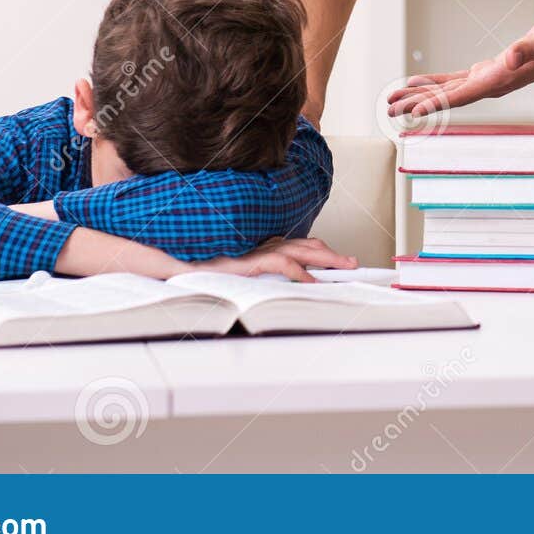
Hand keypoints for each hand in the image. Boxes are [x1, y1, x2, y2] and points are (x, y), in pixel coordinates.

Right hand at [192, 237, 358, 282]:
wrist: (179, 264)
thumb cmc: (208, 270)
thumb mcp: (243, 275)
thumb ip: (263, 277)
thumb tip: (288, 289)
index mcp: (265, 247)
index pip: (301, 246)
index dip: (324, 252)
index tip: (343, 262)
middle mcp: (265, 245)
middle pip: (308, 245)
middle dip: (333, 255)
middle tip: (354, 264)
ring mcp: (257, 251)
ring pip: (300, 251)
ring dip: (326, 259)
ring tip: (345, 268)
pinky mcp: (248, 261)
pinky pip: (280, 264)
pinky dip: (299, 272)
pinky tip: (312, 281)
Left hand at [387, 17, 533, 118]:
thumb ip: (525, 49)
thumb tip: (507, 58)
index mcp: (499, 80)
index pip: (462, 95)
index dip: (437, 103)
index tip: (413, 112)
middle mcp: (489, 84)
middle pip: (448, 97)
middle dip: (418, 103)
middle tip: (389, 109)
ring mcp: (486, 80)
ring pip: (447, 91)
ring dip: (420, 96)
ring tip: (394, 100)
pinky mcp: (486, 71)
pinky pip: (454, 80)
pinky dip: (435, 83)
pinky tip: (418, 84)